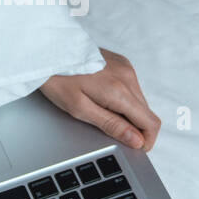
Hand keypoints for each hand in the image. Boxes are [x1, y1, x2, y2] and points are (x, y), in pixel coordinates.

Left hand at [39, 49, 161, 150]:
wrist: (48, 50)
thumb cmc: (58, 78)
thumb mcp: (81, 109)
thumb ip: (112, 125)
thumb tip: (136, 140)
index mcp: (120, 90)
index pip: (151, 122)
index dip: (146, 141)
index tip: (134, 147)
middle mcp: (128, 76)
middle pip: (146, 113)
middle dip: (135, 128)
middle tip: (109, 130)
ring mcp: (126, 67)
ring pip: (139, 101)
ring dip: (128, 113)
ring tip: (100, 110)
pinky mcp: (122, 63)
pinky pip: (131, 87)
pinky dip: (123, 98)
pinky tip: (101, 97)